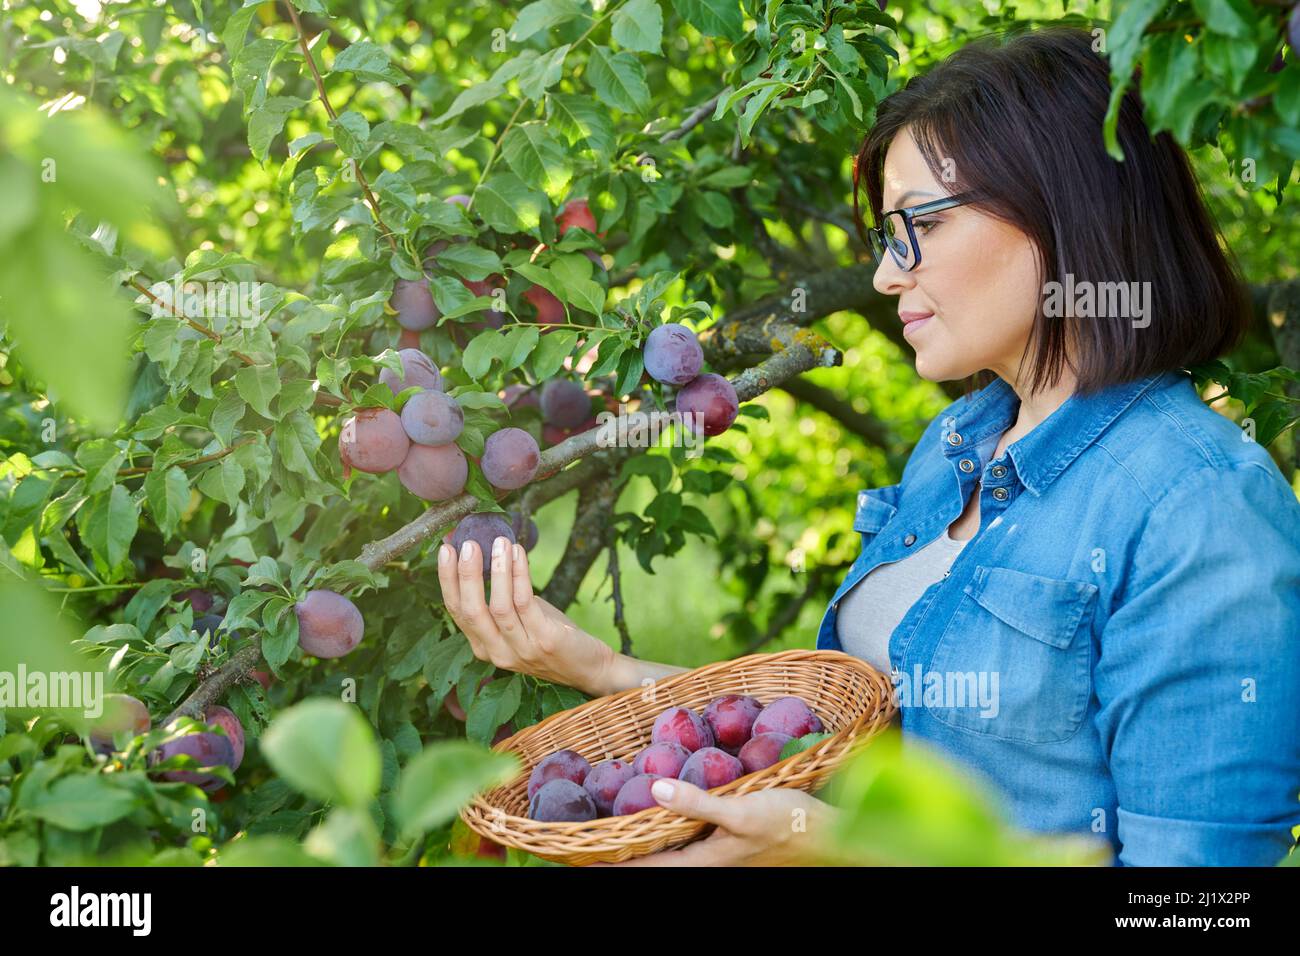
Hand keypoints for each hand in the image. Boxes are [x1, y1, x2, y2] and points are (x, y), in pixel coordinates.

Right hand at [437, 535, 616, 696]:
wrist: (589, 667)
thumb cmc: (550, 636)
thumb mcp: (518, 621)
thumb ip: (501, 597)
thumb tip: (487, 551)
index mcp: (484, 647)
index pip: (456, 611)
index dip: (448, 579)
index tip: (446, 549)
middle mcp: (498, 653)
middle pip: (471, 611)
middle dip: (465, 574)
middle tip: (467, 544)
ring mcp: (521, 649)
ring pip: (498, 606)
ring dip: (497, 570)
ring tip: (499, 542)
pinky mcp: (545, 641)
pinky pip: (526, 602)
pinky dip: (520, 574)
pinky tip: (518, 553)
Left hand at [586, 779, 839, 866]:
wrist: (830, 831)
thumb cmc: (788, 822)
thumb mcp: (742, 810)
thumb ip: (698, 802)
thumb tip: (654, 792)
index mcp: (702, 860)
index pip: (645, 866)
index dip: (610, 860)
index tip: (576, 853)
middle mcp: (705, 860)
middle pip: (652, 859)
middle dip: (620, 851)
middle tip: (584, 838)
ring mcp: (717, 850)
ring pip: (668, 847)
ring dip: (642, 840)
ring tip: (613, 824)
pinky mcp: (729, 836)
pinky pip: (687, 834)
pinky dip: (666, 824)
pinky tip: (664, 805)